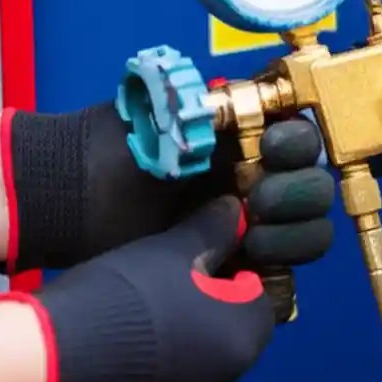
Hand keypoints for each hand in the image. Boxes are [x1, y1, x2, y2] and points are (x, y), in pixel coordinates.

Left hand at [0, 105, 332, 270]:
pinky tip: (251, 264)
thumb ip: (218, 112)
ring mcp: (249, 226)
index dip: (299, 144)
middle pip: (314, 189)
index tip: (271, 147)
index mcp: (247, 138)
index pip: (303, 138)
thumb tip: (263, 106)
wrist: (67, 199)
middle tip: (259, 202)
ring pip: (308, 232)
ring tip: (254, 240)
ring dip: (294, 235)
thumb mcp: (170, 116)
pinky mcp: (237, 268)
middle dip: (298, 194)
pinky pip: (281, 275)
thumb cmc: (116, 150)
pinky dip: (279, 270)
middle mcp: (256, 180)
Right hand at [0, 190, 331, 381]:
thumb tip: (240, 211)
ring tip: (133, 315)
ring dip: (175, 343)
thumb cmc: (123, 295)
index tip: (200, 260)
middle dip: (203, 310)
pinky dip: (143, 374)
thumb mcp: (171, 249)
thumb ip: (213, 230)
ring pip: (191, 368)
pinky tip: (110, 350)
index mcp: (241, 341)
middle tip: (163, 284)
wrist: (44, 362)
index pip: (258, 301)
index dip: (232, 275)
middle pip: (225, 337)